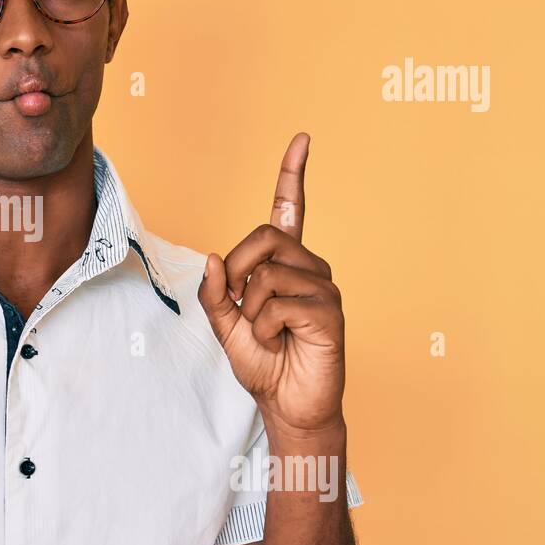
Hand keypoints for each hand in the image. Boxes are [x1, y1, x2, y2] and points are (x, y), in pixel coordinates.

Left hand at [197, 133, 344, 436]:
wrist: (287, 406)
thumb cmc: (263, 363)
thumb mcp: (225, 325)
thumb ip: (215, 293)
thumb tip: (215, 259)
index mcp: (285, 265)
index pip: (290, 210)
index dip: (293, 174)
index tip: (302, 138)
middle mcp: (310, 269)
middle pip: (264, 237)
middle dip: (236, 271)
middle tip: (238, 304)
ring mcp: (323, 289)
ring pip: (268, 274)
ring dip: (250, 309)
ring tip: (265, 333)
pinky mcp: (329, 314)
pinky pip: (279, 304)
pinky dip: (263, 327)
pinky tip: (277, 342)